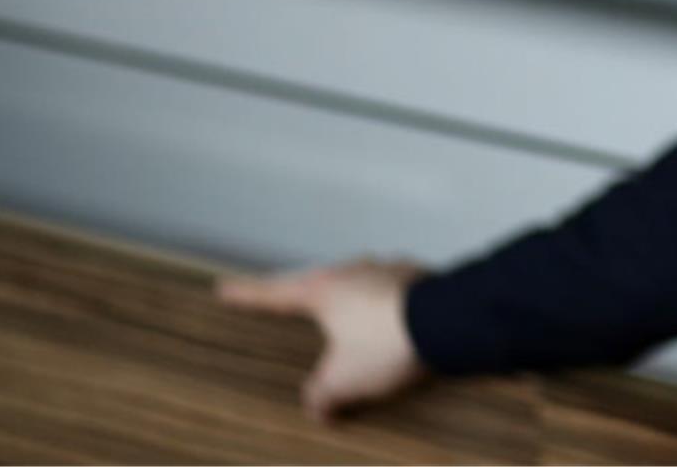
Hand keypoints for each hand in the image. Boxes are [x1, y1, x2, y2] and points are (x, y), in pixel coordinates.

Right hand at [215, 256, 431, 420]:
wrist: (452, 321)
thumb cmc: (387, 344)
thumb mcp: (343, 380)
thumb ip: (321, 394)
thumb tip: (316, 406)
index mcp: (324, 289)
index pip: (274, 293)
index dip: (247, 295)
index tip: (224, 289)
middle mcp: (354, 270)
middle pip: (319, 283)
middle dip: (305, 296)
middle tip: (290, 303)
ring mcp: (390, 270)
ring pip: (359, 284)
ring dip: (350, 301)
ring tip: (345, 319)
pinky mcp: (421, 280)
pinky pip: (393, 294)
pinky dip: (385, 309)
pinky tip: (391, 325)